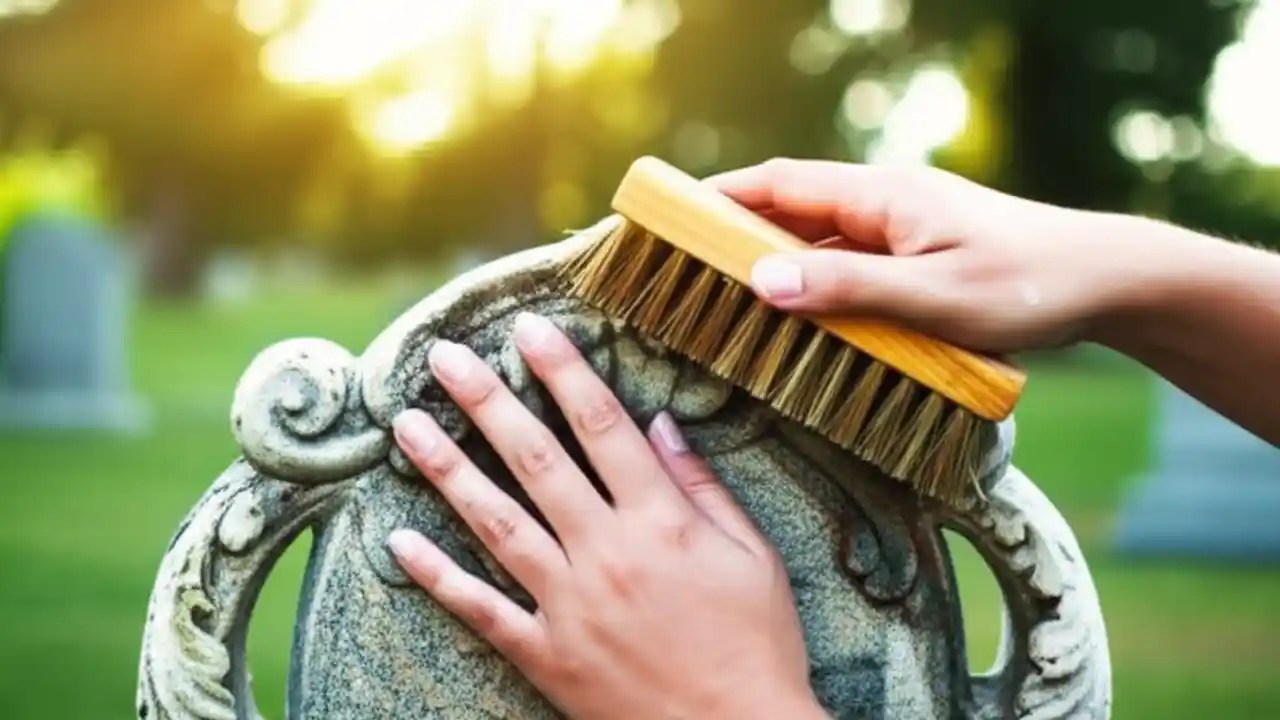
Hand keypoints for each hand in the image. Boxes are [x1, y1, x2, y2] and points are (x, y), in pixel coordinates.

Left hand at [386, 312, 826, 719]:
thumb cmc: (756, 643)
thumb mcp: (751, 555)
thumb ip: (701, 485)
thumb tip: (660, 423)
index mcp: (660, 522)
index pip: (602, 426)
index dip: (562, 371)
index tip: (528, 329)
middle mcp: (605, 553)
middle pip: (535, 460)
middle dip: (487, 400)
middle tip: (444, 356)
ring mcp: (568, 604)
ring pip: (496, 522)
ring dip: (448, 469)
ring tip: (407, 425)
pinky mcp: (544, 654)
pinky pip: (480, 609)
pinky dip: (437, 576)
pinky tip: (398, 540)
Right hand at [710, 158, 1155, 352]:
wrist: (1108, 281)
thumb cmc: (1028, 285)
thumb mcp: (934, 297)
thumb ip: (848, 289)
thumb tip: (761, 281)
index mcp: (882, 197)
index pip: (780, 184)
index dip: (720, 197)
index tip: (668, 215)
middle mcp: (885, 205)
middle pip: (791, 211)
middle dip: (735, 234)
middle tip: (680, 269)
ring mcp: (903, 230)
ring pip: (819, 243)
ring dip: (776, 268)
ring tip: (724, 304)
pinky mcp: (919, 257)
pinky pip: (850, 267)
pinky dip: (816, 288)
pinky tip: (801, 324)